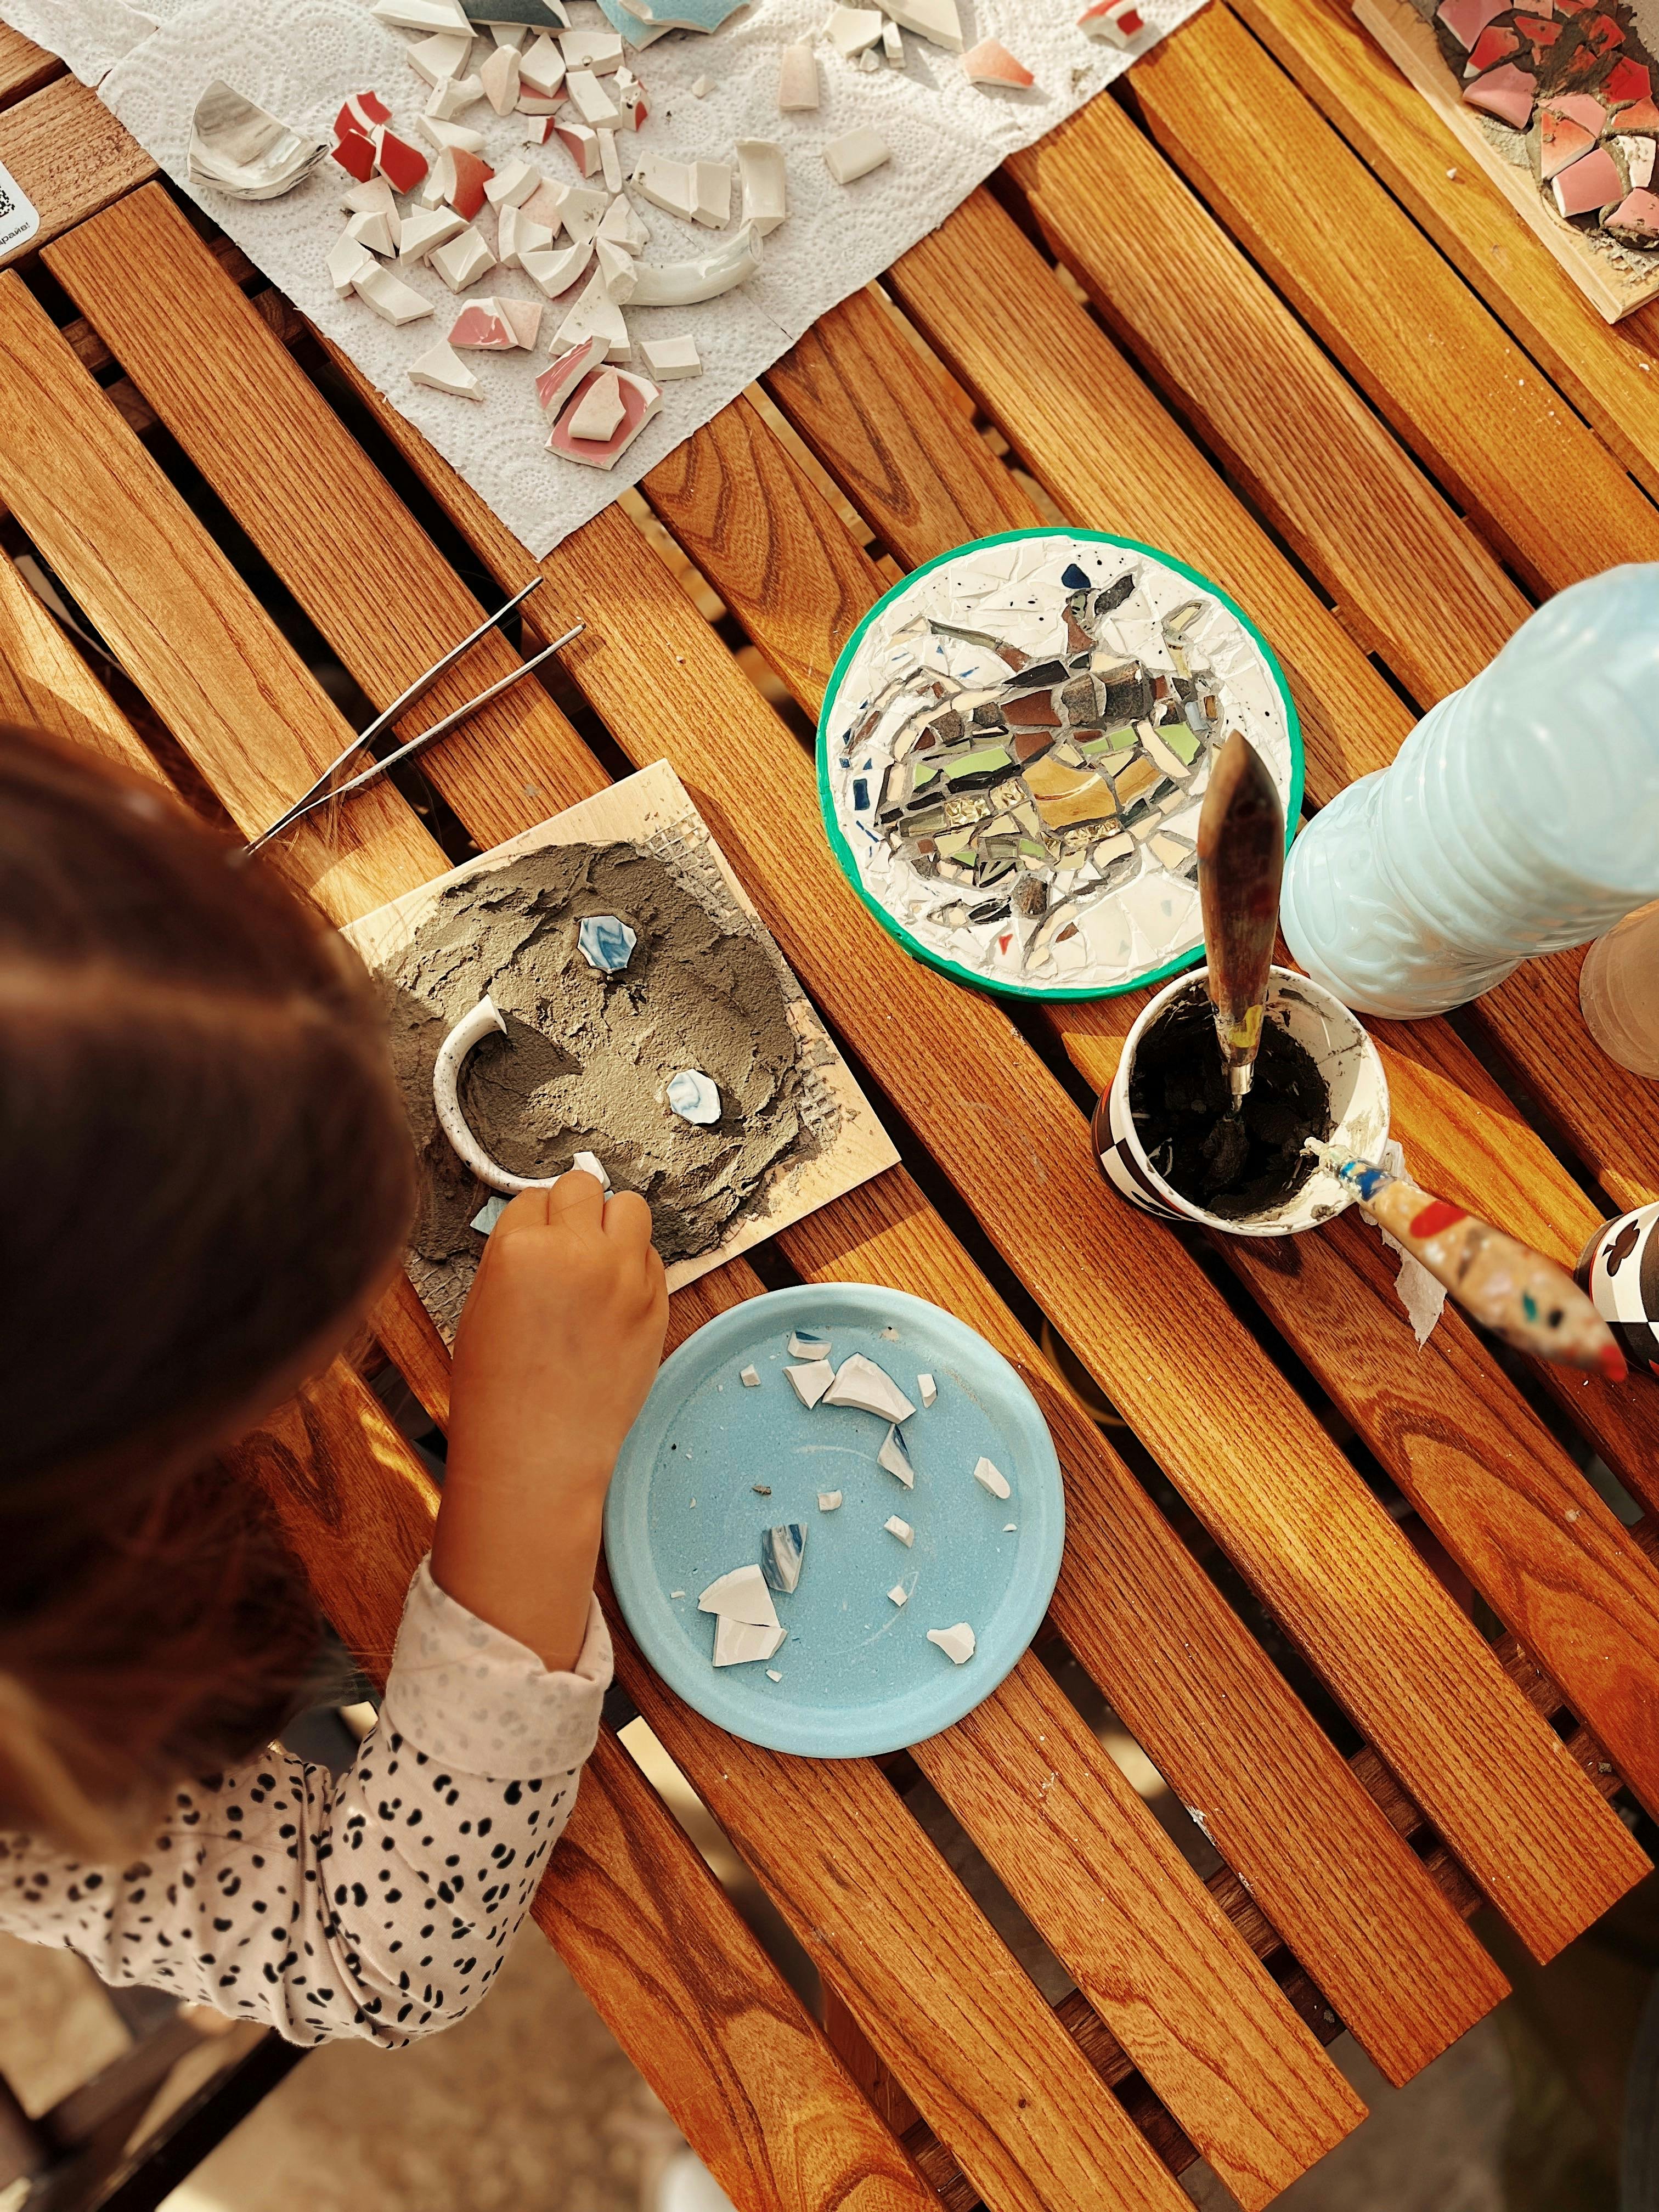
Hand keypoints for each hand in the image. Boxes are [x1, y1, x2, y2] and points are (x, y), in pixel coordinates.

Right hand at [432, 1170, 666, 1670]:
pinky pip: (653, 1258)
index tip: (534, 1238)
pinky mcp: (657, 1304)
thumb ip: (514, 1256)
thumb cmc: (497, 1392)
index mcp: (520, 1247)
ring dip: (613, 1226)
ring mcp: (624, 1276)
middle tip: (567, 1243)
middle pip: (584, 1187)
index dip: (533, 1220)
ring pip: (631, 1208)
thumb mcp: (482, 1305)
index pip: (533, 1196)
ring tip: (597, 1262)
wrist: (538, 1453)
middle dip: (574, 1210)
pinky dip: (637, 1267)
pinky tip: (614, 1300)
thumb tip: (540, 1230)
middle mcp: (577, 1251)